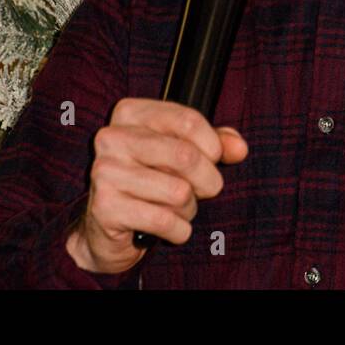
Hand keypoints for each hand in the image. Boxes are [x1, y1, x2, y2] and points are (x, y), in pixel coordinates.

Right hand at [65, 98, 247, 274]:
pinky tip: (169, 227)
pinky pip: (165, 220)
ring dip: (189, 208)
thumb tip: (239, 148)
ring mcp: (105, 172)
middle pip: (185, 156)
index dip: (213, 145)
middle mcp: (112, 137)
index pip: (188, 120)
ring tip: (177, 209)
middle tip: (203, 190)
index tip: (214, 159)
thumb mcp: (182, 153)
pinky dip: (178, 230)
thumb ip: (215, 144)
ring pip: (178, 192)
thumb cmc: (150, 180)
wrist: (106, 227)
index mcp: (130, 113)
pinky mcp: (105, 207)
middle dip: (207, 181)